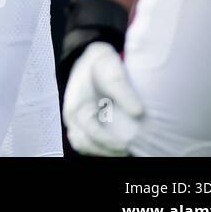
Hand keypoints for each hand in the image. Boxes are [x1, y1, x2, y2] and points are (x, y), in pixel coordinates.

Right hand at [62, 41, 144, 155]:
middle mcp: (72, 117)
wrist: (89, 60)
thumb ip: (122, 88)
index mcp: (76, 105)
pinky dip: (99, 147)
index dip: (109, 142)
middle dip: (106, 150)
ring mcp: (75, 121)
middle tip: (129, 151)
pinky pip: (85, 142)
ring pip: (83, 145)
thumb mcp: (109, 66)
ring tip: (124, 151)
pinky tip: (116, 146)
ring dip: (102, 150)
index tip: (127, 145)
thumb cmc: (99, 63)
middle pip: (84, 143)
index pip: (91, 132)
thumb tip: (138, 112)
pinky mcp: (81, 123)